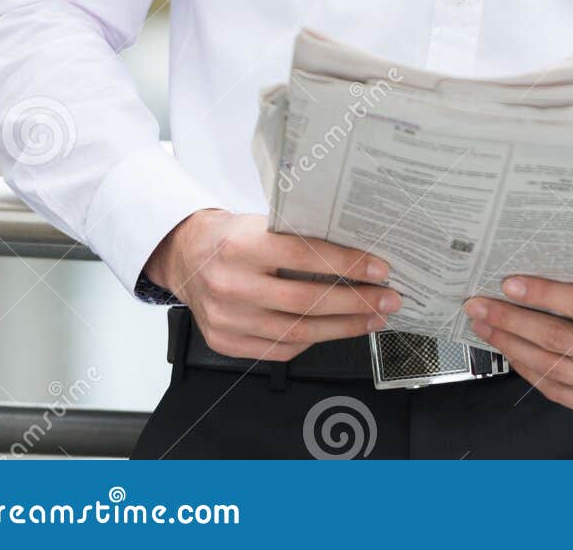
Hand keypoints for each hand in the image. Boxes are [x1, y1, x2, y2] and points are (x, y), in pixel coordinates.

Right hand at [143, 210, 402, 361]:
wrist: (185, 255)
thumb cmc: (229, 235)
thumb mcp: (261, 222)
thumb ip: (298, 237)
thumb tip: (355, 250)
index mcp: (241, 244)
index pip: (304, 256)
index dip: (347, 264)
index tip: (379, 269)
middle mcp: (232, 283)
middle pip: (306, 301)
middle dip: (355, 302)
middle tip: (388, 299)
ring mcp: (227, 318)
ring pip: (297, 331)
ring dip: (343, 327)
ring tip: (372, 318)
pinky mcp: (226, 341)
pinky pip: (279, 349)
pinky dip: (312, 341)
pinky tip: (334, 330)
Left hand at [463, 276, 572, 424]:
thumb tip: (535, 269)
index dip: (541, 293)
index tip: (508, 284)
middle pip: (558, 339)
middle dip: (510, 320)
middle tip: (481, 305)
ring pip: (552, 367)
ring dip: (511, 345)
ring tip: (487, 327)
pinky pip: (558, 390)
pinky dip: (529, 370)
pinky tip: (512, 352)